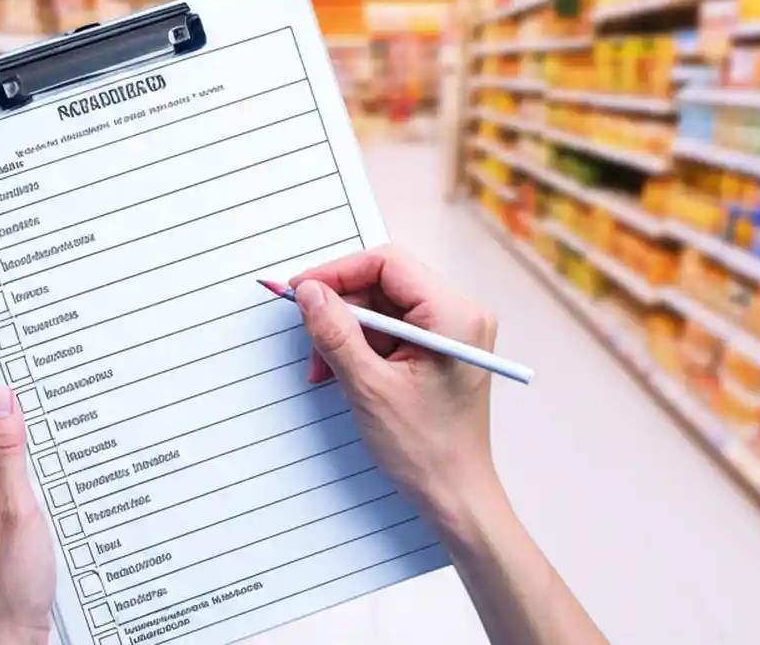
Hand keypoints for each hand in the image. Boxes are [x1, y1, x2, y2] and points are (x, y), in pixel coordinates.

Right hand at [290, 246, 497, 521]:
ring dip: (345, 333)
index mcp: (454, 316)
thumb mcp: (369, 387)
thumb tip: (308, 291)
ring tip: (323, 369)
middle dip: (340, 310)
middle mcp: (458, 315)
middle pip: (383, 284)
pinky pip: (390, 331)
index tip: (300, 291)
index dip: (337, 272)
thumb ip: (335, 333)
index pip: (387, 264)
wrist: (454, 495)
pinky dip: (360, 347)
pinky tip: (341, 372)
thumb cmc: (426, 450)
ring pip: (381, 308)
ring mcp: (449, 333)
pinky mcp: (437, 350)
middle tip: (310, 341)